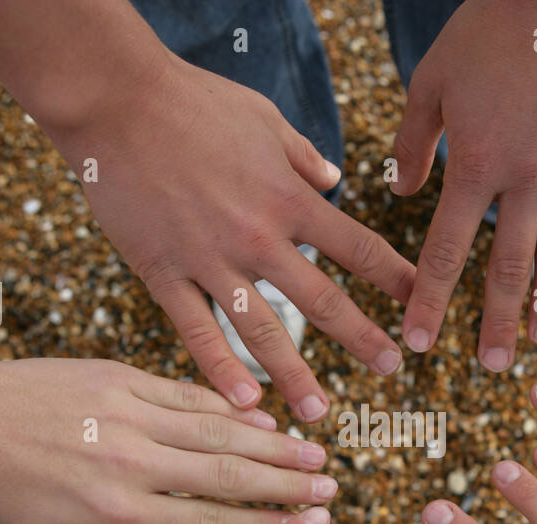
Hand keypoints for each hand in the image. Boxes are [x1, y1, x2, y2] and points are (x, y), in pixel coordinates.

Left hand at [0, 356, 338, 523]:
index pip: (206, 523)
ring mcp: (130, 417)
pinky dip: (229, 406)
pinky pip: (188, 394)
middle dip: (285, 486)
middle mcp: (133, 464)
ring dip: (272, 445)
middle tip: (331, 491)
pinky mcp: (122, 380)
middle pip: (227, 476)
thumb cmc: (3, 491)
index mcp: (117, 513)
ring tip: (316, 454)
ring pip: (217, 432)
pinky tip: (263, 416)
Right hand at [50, 59, 414, 421]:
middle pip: (323, 300)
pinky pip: (196, 331)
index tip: (422, 306)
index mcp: (289, 198)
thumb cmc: (191, 101)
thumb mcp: (264, 118)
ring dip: (295, 374)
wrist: (114, 100)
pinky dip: (220, 370)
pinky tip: (244, 402)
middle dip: (363, 338)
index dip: (397, 280)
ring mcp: (210, 259)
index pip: (360, 248)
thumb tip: (335, 177)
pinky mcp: (163, 272)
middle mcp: (258, 237)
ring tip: (320, 412)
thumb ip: (303, 156)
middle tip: (392, 369)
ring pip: (262, 330)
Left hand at [393, 0, 536, 367]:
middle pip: (507, 267)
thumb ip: (413, 143)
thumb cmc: (489, 28)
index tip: (418, 342)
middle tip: (489, 370)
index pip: (446, 250)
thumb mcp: (432, 80)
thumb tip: (397, 192)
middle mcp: (527, 176)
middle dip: (494, 323)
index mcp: (476, 164)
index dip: (429, 300)